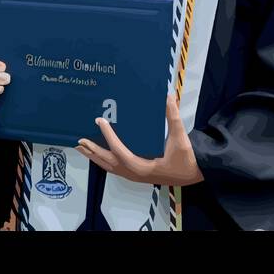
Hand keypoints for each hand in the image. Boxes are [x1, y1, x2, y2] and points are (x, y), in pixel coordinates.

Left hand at [77, 94, 202, 186]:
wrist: (193, 174)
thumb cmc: (186, 159)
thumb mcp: (180, 138)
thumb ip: (173, 118)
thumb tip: (168, 97)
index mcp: (142, 167)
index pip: (120, 150)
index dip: (108, 136)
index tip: (100, 121)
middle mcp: (135, 173)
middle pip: (108, 162)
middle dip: (93, 151)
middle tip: (79, 141)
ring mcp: (135, 176)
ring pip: (110, 167)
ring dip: (96, 157)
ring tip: (82, 148)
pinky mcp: (137, 175)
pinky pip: (115, 168)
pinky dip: (104, 160)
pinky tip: (99, 154)